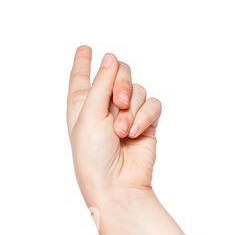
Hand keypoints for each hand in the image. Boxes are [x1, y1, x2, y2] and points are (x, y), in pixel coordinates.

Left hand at [66, 45, 162, 208]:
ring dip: (131, 108)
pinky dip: (145, 116)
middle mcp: (104, 108)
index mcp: (82, 106)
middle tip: (118, 102)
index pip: (82, 78)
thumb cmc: (94, 156)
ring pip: (137, 89)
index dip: (83, 63)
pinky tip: (135, 133)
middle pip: (118, 73)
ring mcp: (126, 115)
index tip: (84, 49)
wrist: (116, 185)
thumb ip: (101, 83)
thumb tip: (111, 57)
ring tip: (121, 131)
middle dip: (120, 83)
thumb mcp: (89, 115)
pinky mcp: (146, 124)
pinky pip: (152, 104)